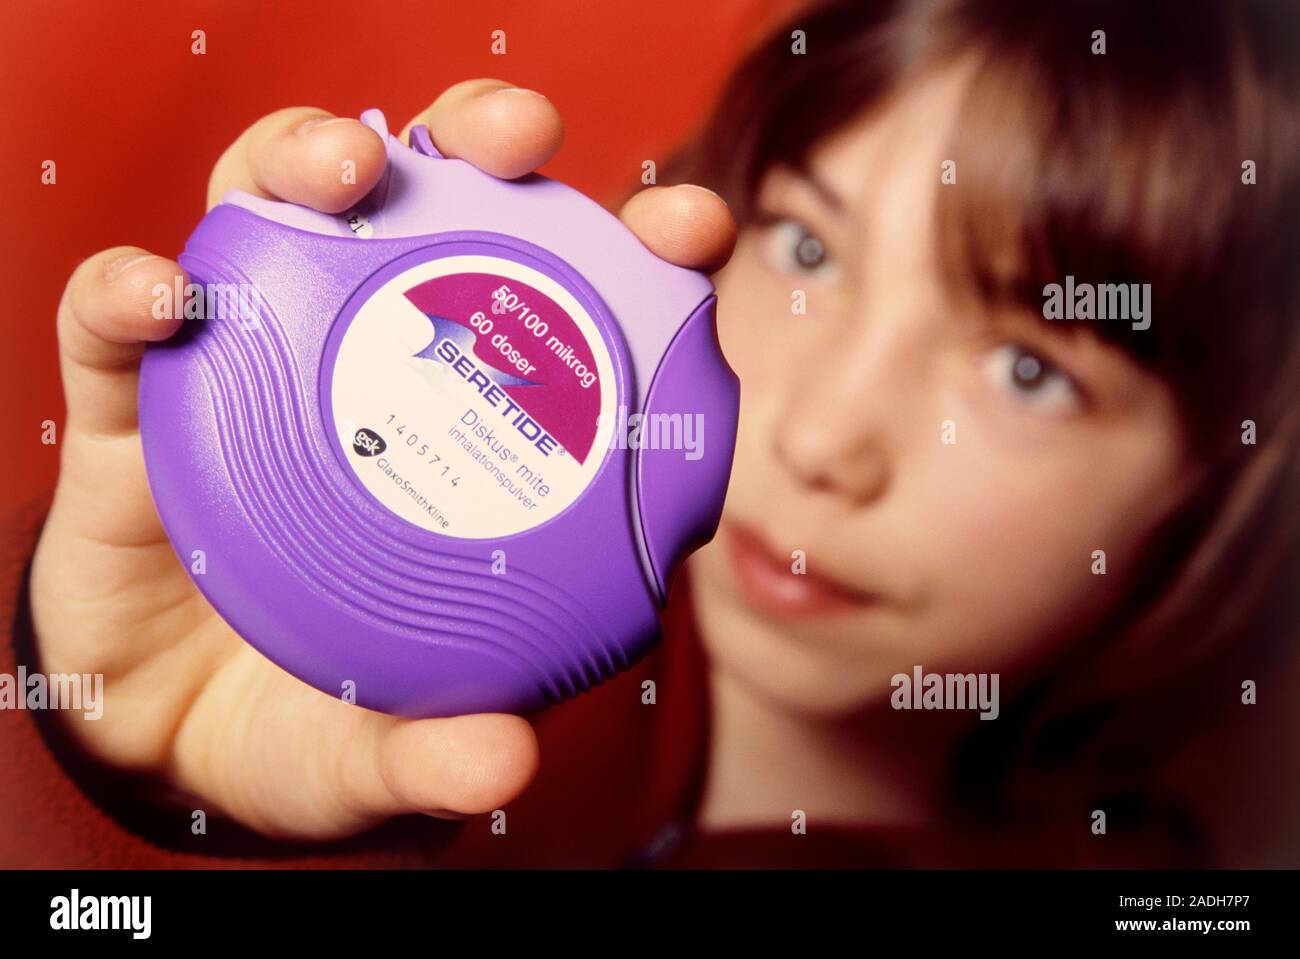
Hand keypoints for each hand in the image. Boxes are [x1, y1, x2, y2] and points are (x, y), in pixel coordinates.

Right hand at [29, 79, 736, 839]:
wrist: (169, 736)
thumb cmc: (312, 715)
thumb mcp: (382, 744)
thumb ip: (435, 752)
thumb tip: (502, 760)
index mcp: (463, 430)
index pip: (562, 312)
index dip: (634, 253)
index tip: (687, 228)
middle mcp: (367, 367)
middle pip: (427, 212)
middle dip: (479, 144)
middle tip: (518, 139)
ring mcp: (252, 366)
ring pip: (274, 216)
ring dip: (307, 160)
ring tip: (344, 170)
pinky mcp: (138, 399)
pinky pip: (116, 323)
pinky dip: (130, 296)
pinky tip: (164, 302)